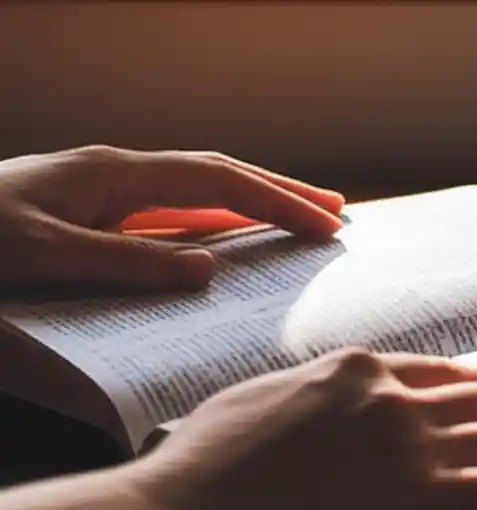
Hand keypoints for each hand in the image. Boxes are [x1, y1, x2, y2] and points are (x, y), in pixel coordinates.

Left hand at [0, 145, 344, 292]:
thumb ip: (127, 264)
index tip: (326, 226)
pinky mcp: (85, 220)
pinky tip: (225, 247)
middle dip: (280, 191)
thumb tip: (208, 272)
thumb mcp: (43, 259)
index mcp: (112, 177)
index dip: (278, 202)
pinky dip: (211, 227)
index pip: (218, 182)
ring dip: (250, 206)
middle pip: (217, 175)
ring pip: (195, 194)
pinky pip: (167, 219)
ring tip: (297, 221)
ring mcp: (99, 196)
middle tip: (337, 212)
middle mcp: (112, 178)